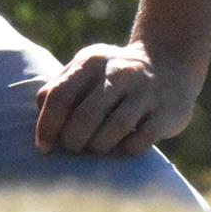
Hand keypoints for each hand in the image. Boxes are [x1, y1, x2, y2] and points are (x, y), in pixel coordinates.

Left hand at [34, 41, 201, 156]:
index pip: (60, 96)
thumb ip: (58, 89)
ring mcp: (145, 92)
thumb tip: (40, 122)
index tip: (44, 148)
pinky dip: (124, 150)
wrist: (169, 65)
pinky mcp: (166, 113)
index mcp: (92, 61)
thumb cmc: (113, 77)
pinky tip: (122, 147)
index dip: (47, 126)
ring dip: (98, 147)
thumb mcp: (86, 70)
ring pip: (112, 130)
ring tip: (96, 148)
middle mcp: (119, 73)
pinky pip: (139, 142)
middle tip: (73, 148)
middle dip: (73, 141)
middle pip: (85, 117)